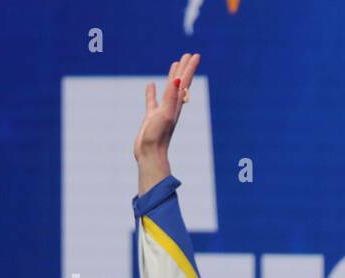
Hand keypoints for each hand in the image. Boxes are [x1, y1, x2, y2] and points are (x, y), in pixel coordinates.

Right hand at [134, 53, 198, 192]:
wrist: (150, 155)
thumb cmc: (158, 137)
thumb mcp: (165, 114)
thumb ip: (170, 97)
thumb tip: (177, 80)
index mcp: (176, 104)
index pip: (184, 82)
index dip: (189, 68)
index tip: (195, 55)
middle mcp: (172, 106)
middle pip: (180, 83)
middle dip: (184, 68)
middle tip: (188, 55)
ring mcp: (162, 111)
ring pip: (168, 90)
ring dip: (172, 77)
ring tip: (174, 65)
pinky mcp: (151, 117)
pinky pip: (152, 101)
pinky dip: (152, 92)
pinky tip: (151, 85)